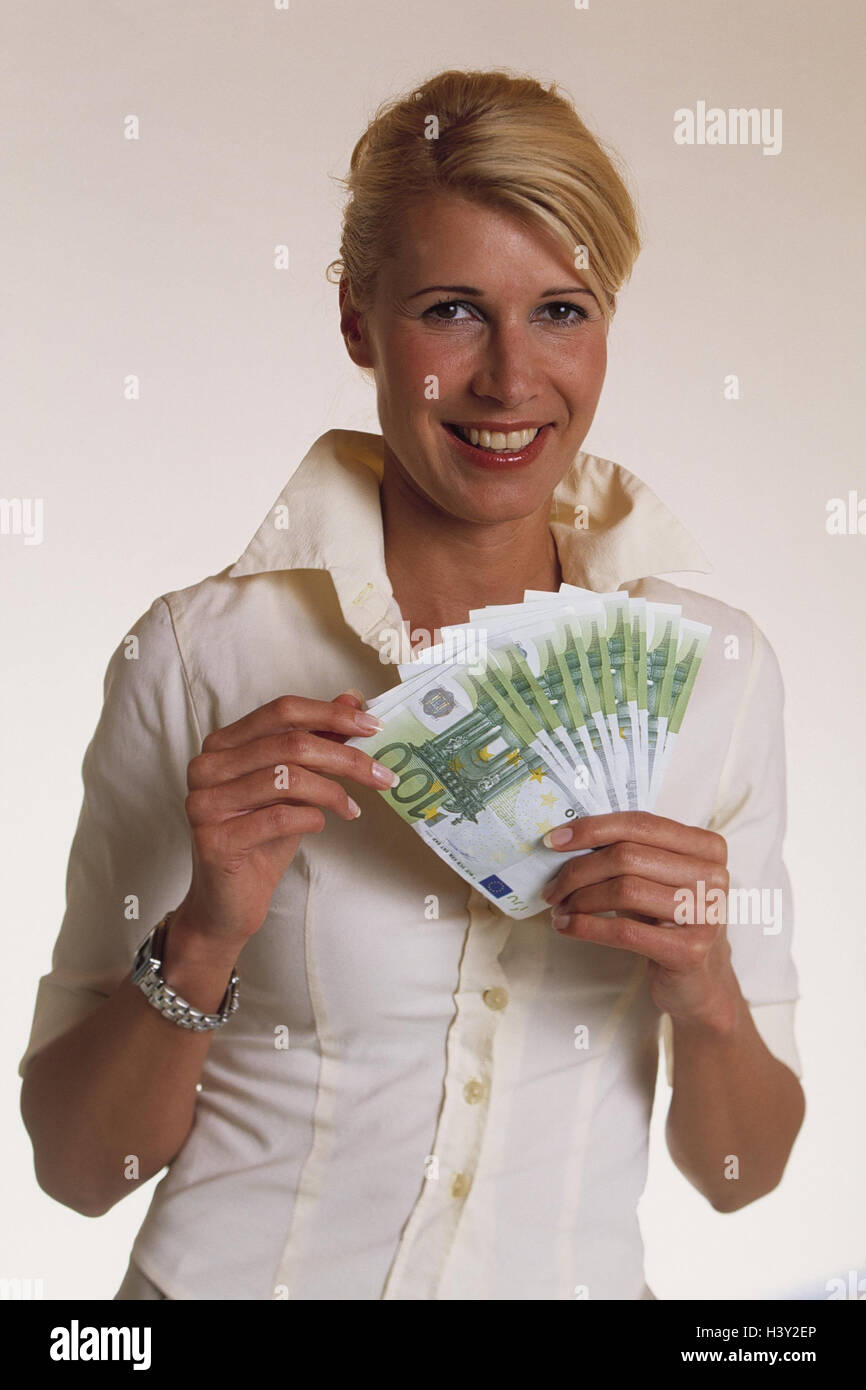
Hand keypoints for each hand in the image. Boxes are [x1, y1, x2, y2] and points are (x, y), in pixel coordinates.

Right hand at [174, 691, 397, 951]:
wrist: (228, 902)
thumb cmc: (262, 838)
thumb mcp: (295, 785)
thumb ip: (317, 741)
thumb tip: (352, 699)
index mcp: (224, 743)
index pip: (282, 710)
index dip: (331, 714)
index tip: (373, 727)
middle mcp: (207, 765)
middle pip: (290, 743)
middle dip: (346, 758)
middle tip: (382, 775)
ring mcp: (206, 801)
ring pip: (286, 778)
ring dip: (333, 792)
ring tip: (352, 808)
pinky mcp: (214, 838)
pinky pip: (278, 817)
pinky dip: (311, 818)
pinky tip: (321, 825)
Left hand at [541, 812, 738, 1027]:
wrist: (701, 980)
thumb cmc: (670, 919)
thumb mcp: (658, 878)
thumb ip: (629, 852)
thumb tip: (566, 838)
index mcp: (707, 846)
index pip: (640, 824)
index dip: (592, 829)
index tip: (553, 841)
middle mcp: (713, 876)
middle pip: (627, 857)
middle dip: (578, 871)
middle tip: (552, 888)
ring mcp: (704, 914)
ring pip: (624, 890)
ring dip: (579, 899)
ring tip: (559, 908)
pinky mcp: (688, 951)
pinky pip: (624, 931)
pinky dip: (586, 927)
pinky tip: (566, 927)